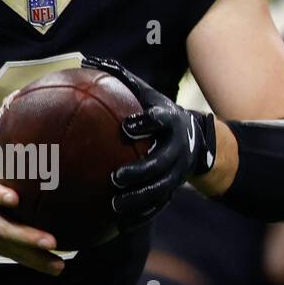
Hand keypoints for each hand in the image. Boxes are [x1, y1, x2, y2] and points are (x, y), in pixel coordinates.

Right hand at [0, 127, 64, 275]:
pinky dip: (34, 262)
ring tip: (57, 259)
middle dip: (24, 235)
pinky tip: (56, 268)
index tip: (13, 198)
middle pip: (1, 227)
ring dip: (34, 254)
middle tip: (49, 240)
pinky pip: (13, 255)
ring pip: (10, 246)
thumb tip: (17, 101)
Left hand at [82, 55, 215, 228]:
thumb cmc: (160, 114)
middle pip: (159, 163)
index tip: (126, 127)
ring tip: (114, 207)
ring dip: (138, 200)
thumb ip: (120, 78)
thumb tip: (87, 58)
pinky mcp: (172, 191)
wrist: (197, 142)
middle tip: (115, 178)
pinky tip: (119, 225)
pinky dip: (139, 217)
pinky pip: (157, 207)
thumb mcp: (147, 94)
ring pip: (159, 190)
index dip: (145, 124)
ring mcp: (176, 173)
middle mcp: (175, 149)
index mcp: (169, 122)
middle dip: (139, 172)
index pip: (160, 121)